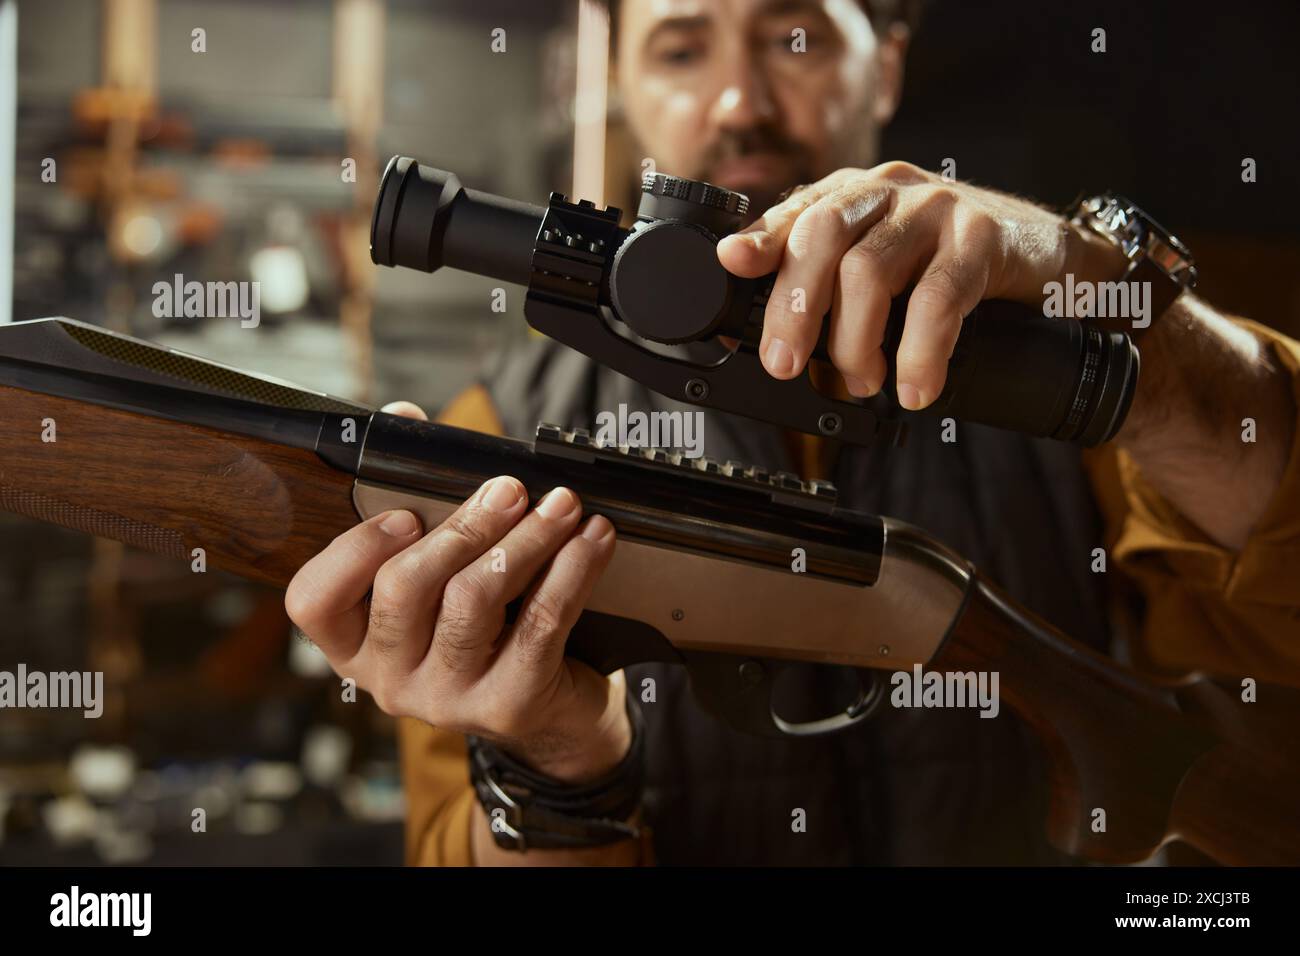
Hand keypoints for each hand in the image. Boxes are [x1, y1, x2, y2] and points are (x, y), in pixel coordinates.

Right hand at [285, 402, 630, 783]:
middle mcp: (389, 676)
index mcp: (356, 640)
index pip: (314, 601)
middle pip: (404, 589)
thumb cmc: (489, 621)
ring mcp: (447, 699)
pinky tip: (591, 540)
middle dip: (462, 527)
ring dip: (525, 541)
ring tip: (562, 506)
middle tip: (509, 489)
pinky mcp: (509, 705)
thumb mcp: (444, 569)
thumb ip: (414, 493)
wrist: (554, 705)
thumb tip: (403, 416)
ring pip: (473, 602)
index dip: (353, 551)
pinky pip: (540, 625)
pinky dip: (571, 571)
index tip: (405, 512)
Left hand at [716, 162, 1127, 408]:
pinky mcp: (982, 236)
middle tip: (786, 364)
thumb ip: (834, 285)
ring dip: (854, 340)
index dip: (762, 238)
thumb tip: (780, 340)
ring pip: (870, 269)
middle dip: (796, 307)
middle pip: (822, 236)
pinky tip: (914, 386)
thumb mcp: (884, 266)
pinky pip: (939, 298)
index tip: (733, 264)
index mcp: (855, 195)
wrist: (1047, 255)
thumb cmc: (950, 266)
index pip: (798, 212)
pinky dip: (920, 352)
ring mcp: (936, 208)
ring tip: (861, 382)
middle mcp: (889, 190)